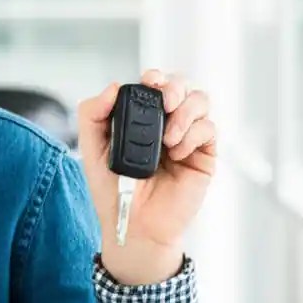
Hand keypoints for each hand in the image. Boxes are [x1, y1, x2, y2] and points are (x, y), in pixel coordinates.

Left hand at [77, 69, 217, 285]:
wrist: (134, 224)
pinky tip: (178, 152)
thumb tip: (114, 86)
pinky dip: (194, 135)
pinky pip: (210, 129)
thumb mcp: (92, 150)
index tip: (150, 82)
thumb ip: (92, 115)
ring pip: (201, 101)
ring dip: (185, 113)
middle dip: (176, 87)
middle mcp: (166, 123)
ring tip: (169, 139)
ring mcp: (187, 138)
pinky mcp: (203, 155)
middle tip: (166, 102)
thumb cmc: (113, 190)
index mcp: (141, 118)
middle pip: (183, 86)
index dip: (156, 77)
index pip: (155, 85)